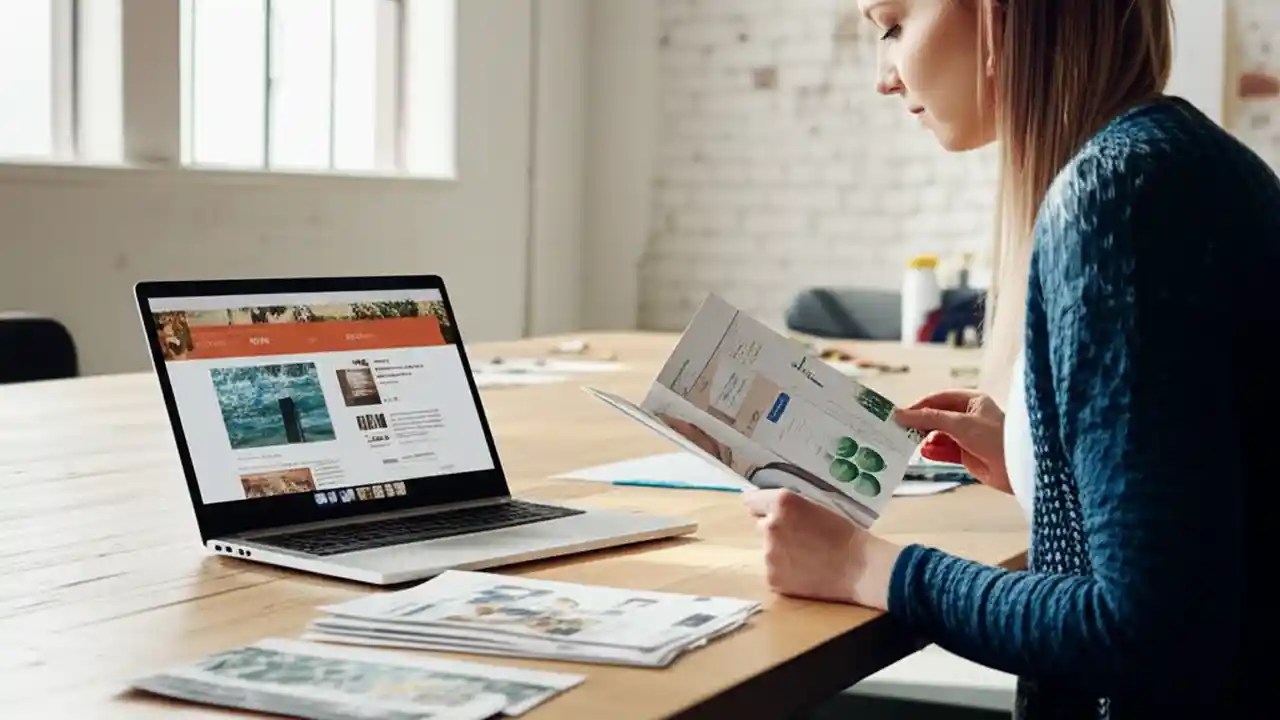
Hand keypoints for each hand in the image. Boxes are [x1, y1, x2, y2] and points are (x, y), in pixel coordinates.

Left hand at [744, 488, 901, 609]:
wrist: (861, 569)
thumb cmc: (847, 534)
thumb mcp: (819, 505)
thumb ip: (793, 505)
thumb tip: (774, 506)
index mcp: (783, 503)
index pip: (753, 499)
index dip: (761, 504)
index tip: (765, 508)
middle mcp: (771, 526)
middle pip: (761, 524)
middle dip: (774, 527)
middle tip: (798, 535)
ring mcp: (769, 554)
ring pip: (768, 548)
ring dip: (780, 550)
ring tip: (807, 556)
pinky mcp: (773, 578)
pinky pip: (774, 570)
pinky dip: (785, 571)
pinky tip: (806, 571)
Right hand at [893, 390, 1010, 493]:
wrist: (1017, 468)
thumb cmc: (995, 438)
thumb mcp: (959, 424)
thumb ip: (929, 419)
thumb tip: (901, 414)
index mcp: (973, 402)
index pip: (939, 399)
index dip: (920, 406)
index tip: (902, 414)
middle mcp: (970, 417)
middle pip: (938, 417)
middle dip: (922, 424)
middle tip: (903, 430)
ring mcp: (969, 437)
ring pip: (939, 435)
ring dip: (927, 439)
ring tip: (914, 443)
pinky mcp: (968, 455)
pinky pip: (945, 451)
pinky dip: (935, 451)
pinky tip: (926, 453)